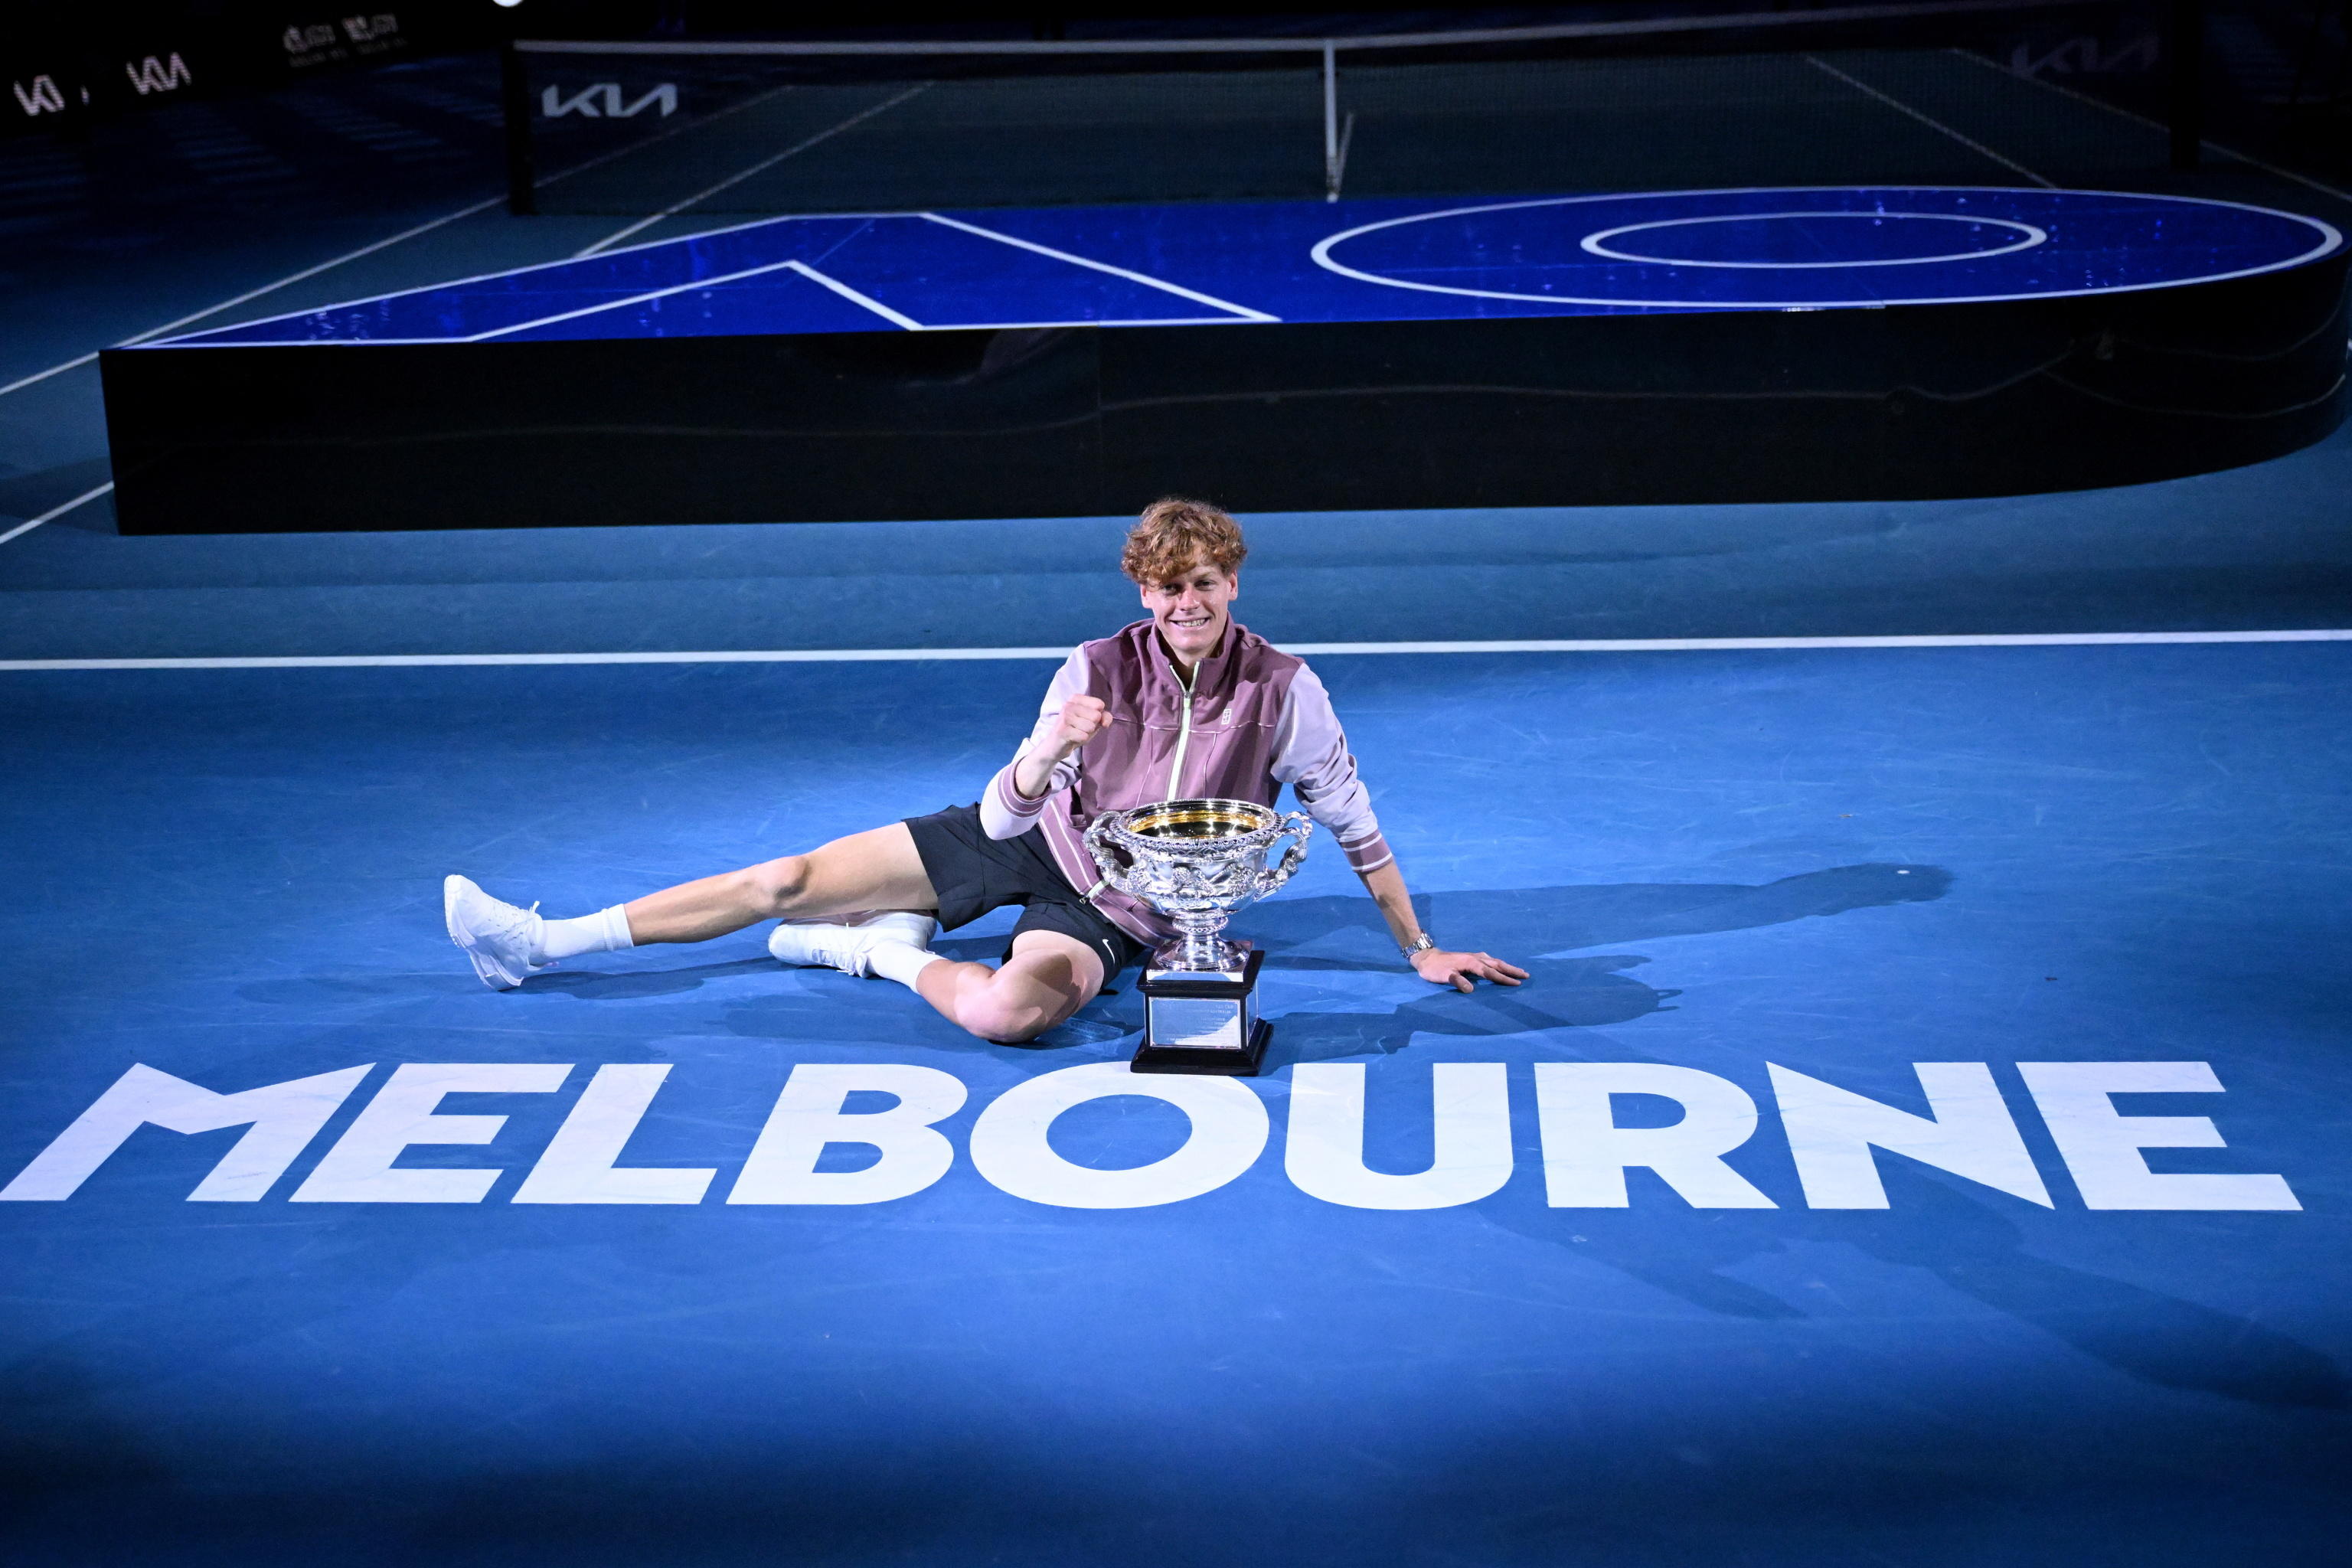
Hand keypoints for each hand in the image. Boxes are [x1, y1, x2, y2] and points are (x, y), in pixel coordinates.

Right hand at [1045, 694, 1111, 758]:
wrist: (1056, 745)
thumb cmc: (1076, 731)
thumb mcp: (1093, 722)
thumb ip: (1104, 717)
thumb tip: (1105, 722)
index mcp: (1076, 699)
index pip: (1099, 704)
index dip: (1098, 716)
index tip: (1086, 719)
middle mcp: (1069, 705)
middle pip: (1096, 716)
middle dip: (1092, 726)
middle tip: (1080, 728)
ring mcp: (1064, 717)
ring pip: (1090, 727)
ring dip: (1086, 734)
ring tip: (1076, 733)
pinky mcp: (1062, 730)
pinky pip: (1084, 736)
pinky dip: (1081, 740)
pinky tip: (1072, 739)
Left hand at [1411, 947, 1527, 992]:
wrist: (1427, 958)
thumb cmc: (1435, 969)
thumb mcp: (1445, 976)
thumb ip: (1458, 981)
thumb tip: (1470, 990)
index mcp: (1472, 963)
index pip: (1491, 973)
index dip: (1504, 979)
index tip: (1517, 983)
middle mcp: (1476, 958)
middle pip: (1497, 964)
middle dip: (1512, 970)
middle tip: (1526, 975)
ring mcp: (1474, 956)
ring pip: (1495, 961)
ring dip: (1507, 966)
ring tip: (1519, 971)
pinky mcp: (1471, 957)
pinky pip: (1490, 961)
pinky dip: (1498, 964)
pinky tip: (1500, 966)